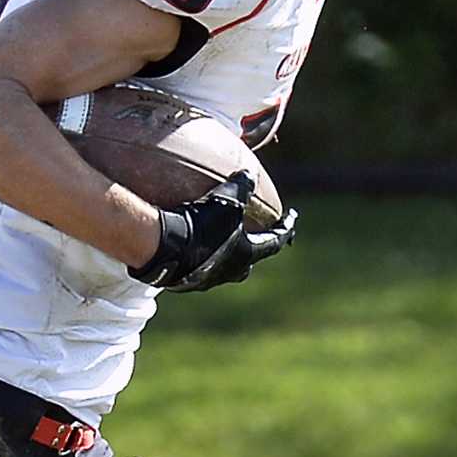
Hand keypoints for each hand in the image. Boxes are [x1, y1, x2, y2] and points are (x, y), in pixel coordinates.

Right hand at [128, 171, 297, 292]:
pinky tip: (191, 249)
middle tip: (251, 237)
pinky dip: (200, 259)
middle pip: (248, 262)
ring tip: (218, 242)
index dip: (286, 227)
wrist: (164, 247)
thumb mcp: (227, 197)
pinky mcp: (183, 282)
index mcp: (246, 254)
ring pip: (221, 268)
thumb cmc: (201, 223)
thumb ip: (242, 185)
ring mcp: (206, 280)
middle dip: (252, 250)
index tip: (292, 218)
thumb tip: (250, 174)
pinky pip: (197, 269)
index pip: (275, 241)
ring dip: (224, 255)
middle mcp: (229, 272)